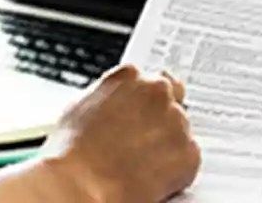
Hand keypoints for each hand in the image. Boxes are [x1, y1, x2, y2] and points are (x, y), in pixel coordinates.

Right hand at [42, 65, 200, 202]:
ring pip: (181, 130)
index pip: (152, 80)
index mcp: (130, 77)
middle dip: (162, 118)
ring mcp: (176, 122)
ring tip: (141, 163)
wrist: (81, 184)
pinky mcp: (189, 153)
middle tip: (145, 140)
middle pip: (174, 99)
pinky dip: (177, 169)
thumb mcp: (79, 106)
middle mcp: (157, 92)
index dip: (147, 101)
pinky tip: (151, 177)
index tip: (143, 113)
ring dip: (168, 144)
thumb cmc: (72, 151)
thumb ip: (107, 96)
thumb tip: (112, 103)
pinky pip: (189, 158)